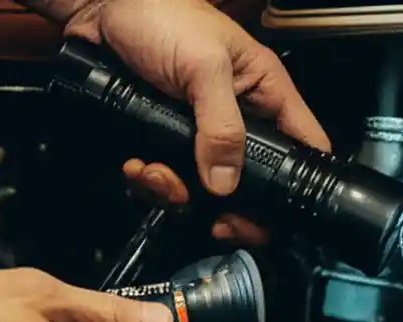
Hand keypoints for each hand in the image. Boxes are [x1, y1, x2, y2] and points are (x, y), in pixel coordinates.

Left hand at [61, 0, 331, 241]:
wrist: (98, 10)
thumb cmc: (160, 13)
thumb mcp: (203, 68)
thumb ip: (221, 126)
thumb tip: (226, 182)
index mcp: (265, 93)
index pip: (304, 147)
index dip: (299, 184)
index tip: (273, 213)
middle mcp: (239, 118)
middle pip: (253, 183)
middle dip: (228, 206)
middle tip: (215, 219)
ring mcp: (202, 133)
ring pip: (205, 189)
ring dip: (177, 193)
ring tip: (155, 173)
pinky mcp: (167, 138)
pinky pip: (168, 177)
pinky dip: (150, 181)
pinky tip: (138, 165)